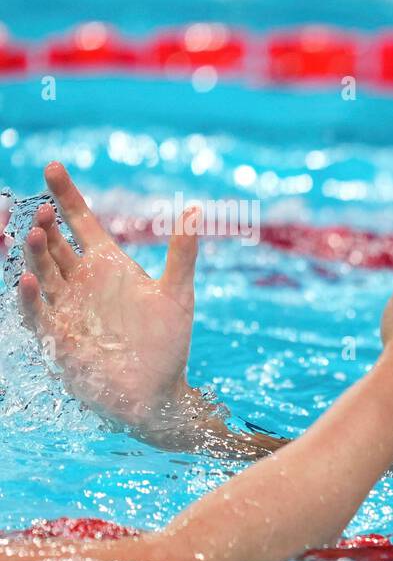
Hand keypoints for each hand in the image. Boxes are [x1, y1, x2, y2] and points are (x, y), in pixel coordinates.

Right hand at [18, 162, 201, 428]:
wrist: (159, 392)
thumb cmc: (168, 343)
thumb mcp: (178, 294)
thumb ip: (183, 253)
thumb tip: (194, 210)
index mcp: (107, 267)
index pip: (81, 223)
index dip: (67, 196)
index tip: (54, 167)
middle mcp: (81, 283)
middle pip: (57, 246)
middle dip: (49, 226)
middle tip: (46, 209)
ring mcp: (67, 308)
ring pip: (44, 274)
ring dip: (38, 255)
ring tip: (37, 233)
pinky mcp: (60, 338)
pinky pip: (40, 314)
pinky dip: (34, 299)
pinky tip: (31, 282)